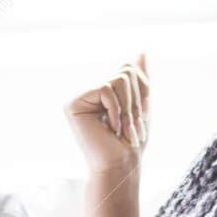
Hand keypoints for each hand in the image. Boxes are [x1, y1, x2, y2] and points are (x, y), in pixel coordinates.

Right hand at [65, 53, 149, 174]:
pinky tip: (109, 128)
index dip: (142, 90)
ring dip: (128, 108)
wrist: (119, 166)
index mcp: (104, 91)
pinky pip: (105, 89)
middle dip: (136, 101)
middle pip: (125, 71)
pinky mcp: (73, 103)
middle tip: (131, 127)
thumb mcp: (141, 105)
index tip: (140, 117)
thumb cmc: (130, 142)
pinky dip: (115, 110)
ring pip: (117, 79)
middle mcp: (89, 91)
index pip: (129, 69)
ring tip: (122, 129)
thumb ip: (140, 77)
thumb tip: (143, 51)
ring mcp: (79, 97)